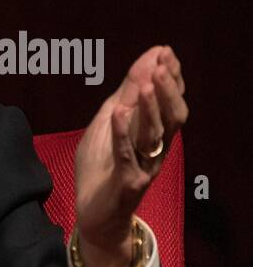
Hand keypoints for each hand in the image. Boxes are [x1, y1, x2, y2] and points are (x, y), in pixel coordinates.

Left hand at [74, 45, 188, 266]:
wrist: (93, 215)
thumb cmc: (101, 168)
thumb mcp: (107, 127)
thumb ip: (122, 100)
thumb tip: (139, 67)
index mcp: (155, 134)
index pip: (169, 101)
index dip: (170, 77)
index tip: (164, 51)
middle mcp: (156, 148)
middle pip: (172, 116)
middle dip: (167, 88)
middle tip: (160, 63)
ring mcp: (144, 165)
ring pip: (155, 133)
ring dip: (150, 106)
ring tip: (144, 82)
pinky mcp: (128, 181)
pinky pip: (126, 154)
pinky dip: (122, 133)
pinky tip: (120, 113)